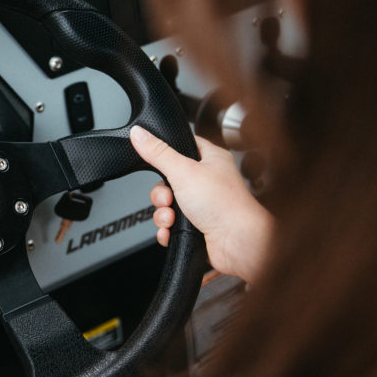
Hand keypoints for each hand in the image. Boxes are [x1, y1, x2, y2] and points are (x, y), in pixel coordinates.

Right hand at [129, 125, 271, 280]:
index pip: (183, 146)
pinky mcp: (198, 225)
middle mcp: (208, 181)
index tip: (156, 161)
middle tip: (168, 198)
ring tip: (171, 218)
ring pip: (169, 204)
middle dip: (162, 194)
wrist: (237, 243)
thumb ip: (158, 152)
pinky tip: (171, 230)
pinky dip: (168, 229)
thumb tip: (139, 134)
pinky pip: (172, 224)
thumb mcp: (183, 171)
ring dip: (163, 214)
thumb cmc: (225, 205)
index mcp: (211, 159)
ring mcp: (203, 205)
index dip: (166, 154)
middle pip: (169, 180)